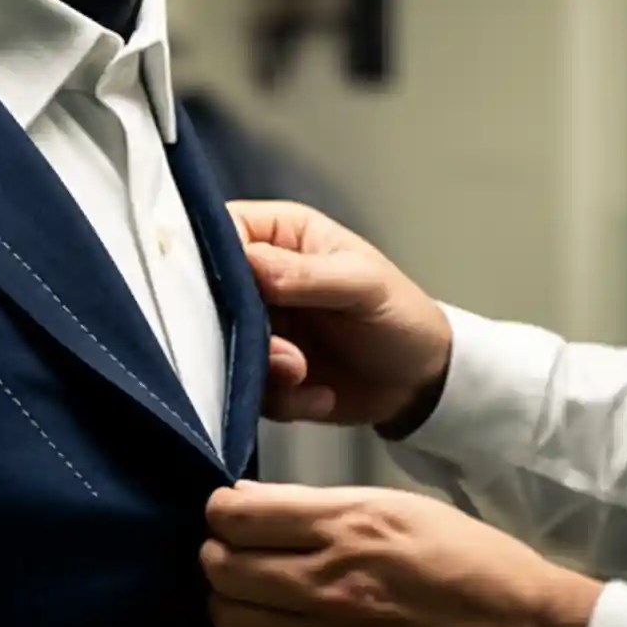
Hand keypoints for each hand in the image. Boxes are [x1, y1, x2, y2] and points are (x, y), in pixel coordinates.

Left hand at [201, 482, 602, 626]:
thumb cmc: (473, 568)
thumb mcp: (400, 508)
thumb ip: (316, 503)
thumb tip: (244, 500)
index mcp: (349, 528)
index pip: (235, 515)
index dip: (223, 512)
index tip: (233, 518)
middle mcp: (330, 587)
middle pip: (221, 567)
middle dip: (221, 555)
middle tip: (241, 557)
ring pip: (227, 620)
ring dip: (230, 605)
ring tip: (254, 600)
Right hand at [228, 201, 450, 432]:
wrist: (420, 385)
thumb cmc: (401, 317)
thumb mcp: (362, 285)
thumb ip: (306, 273)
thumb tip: (249, 263)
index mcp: (279, 235)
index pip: (221, 228)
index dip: (208, 256)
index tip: (221, 290)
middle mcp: (258, 278)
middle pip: (206, 293)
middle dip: (237, 328)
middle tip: (280, 348)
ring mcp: (254, 326)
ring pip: (218, 345)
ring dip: (261, 368)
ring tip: (303, 373)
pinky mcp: (257, 371)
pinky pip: (241, 386)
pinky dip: (279, 397)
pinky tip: (318, 393)